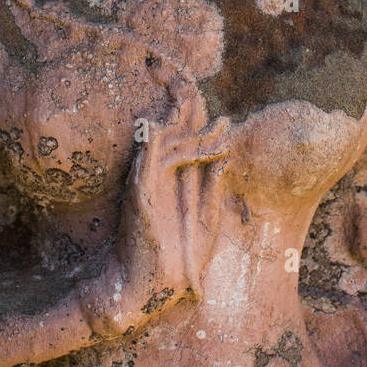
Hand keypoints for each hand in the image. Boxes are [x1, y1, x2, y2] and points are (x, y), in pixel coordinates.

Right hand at [78, 83, 229, 335]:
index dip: (191, 111)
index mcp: (174, 178)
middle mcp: (158, 175)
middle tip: (184, 75)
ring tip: (223, 124)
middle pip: (171, 126)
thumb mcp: (207, 219)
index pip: (183, 135)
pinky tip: (202, 142)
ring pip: (168, 139)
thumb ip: (213, 185)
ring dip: (194, 127)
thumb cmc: (180, 261)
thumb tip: (224, 153)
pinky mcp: (142, 193)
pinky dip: (179, 146)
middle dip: (179, 99)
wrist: (153, 290)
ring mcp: (148, 182)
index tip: (205, 94)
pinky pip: (157, 159)